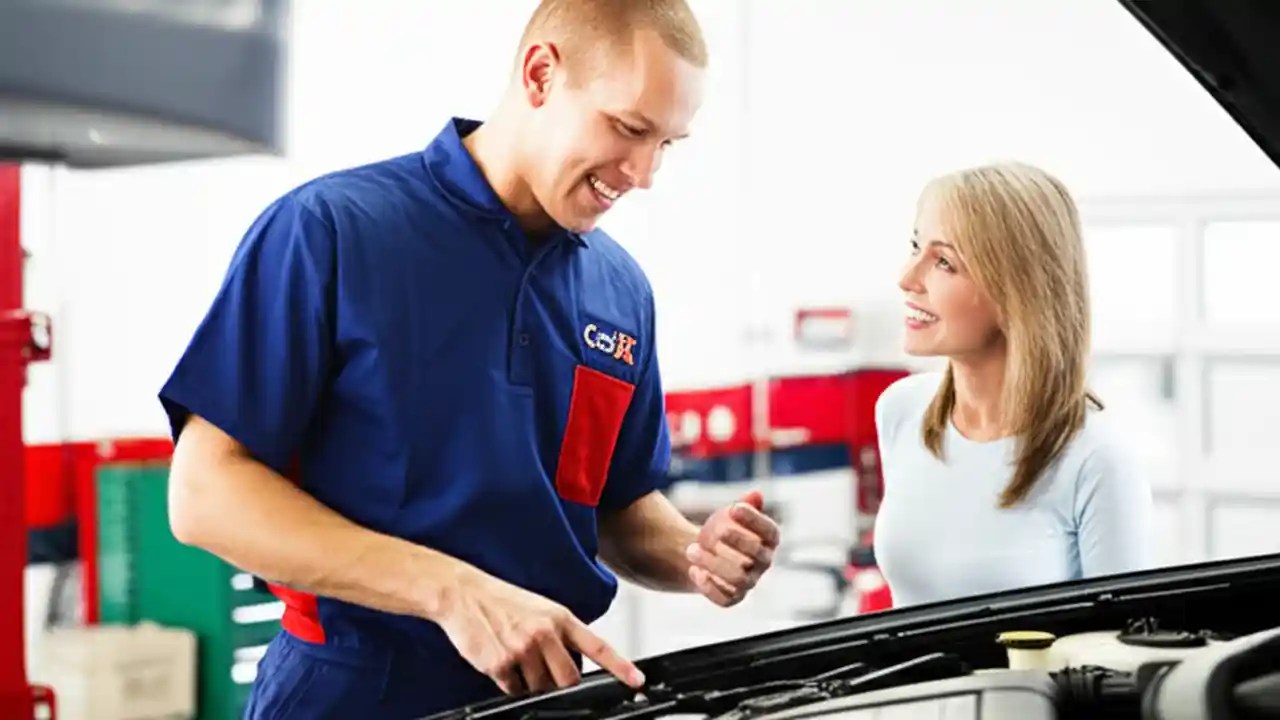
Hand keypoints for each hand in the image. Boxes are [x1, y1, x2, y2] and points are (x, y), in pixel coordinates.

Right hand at [434, 567, 644, 695]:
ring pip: (540, 688)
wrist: (463, 594)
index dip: (620, 666)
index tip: (637, 680)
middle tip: (544, 670)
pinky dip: (510, 683)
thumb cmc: (501, 601)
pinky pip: (514, 690)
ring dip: (531, 682)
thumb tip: (572, 665)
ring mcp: (522, 650)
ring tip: (516, 656)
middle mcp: (545, 634)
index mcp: (560, 618)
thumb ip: (560, 635)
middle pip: (569, 680)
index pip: (598, 646)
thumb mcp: (540, 610)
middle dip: (560, 684)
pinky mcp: (500, 664)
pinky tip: (501, 660)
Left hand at [685, 490, 779, 606]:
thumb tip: (756, 495)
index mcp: (769, 540)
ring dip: (713, 564)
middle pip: (756, 555)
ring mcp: (749, 582)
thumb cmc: (725, 528)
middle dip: (734, 542)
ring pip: (738, 578)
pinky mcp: (733, 597)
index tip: (734, 508)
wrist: (708, 552)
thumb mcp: (733, 513)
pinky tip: (694, 570)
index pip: (770, 531)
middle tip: (712, 533)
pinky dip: (708, 586)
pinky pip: (725, 599)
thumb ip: (746, 504)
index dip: (754, 520)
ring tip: (691, 550)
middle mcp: (763, 562)